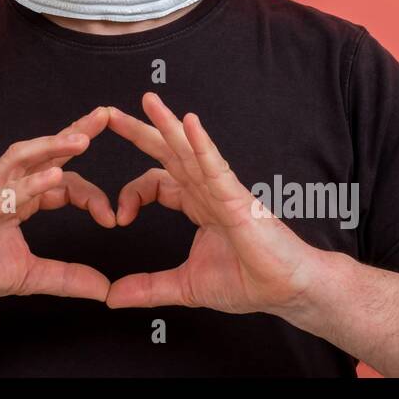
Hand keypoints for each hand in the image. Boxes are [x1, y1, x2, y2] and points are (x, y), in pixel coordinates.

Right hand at [0, 107, 116, 306]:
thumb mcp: (28, 276)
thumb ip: (66, 278)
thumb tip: (105, 289)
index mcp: (21, 200)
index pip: (62, 181)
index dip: (91, 195)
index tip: (112, 219)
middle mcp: (6, 187)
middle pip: (45, 152)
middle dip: (75, 132)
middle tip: (106, 115)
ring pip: (22, 157)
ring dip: (52, 145)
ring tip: (82, 139)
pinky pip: (3, 191)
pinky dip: (29, 183)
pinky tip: (53, 177)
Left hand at [104, 93, 320, 314]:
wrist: (289, 291)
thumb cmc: (250, 281)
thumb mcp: (185, 286)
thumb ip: (148, 288)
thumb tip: (111, 298)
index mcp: (197, 204)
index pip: (156, 182)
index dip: (132, 193)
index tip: (119, 217)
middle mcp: (208, 191)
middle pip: (168, 153)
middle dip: (139, 131)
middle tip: (108, 114)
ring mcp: (223, 191)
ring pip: (190, 151)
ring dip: (168, 124)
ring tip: (148, 101)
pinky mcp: (238, 199)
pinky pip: (216, 167)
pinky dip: (202, 145)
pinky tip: (189, 124)